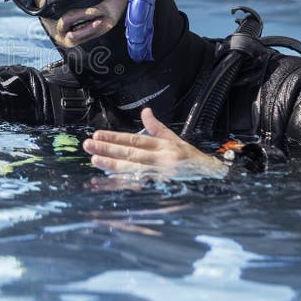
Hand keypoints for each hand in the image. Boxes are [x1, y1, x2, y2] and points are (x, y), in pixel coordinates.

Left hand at [83, 107, 226, 179]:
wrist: (212, 179)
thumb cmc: (192, 160)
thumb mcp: (176, 140)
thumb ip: (157, 127)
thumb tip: (145, 111)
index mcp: (163, 146)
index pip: (134, 140)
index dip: (115, 138)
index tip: (98, 135)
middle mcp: (161, 160)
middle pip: (130, 154)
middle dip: (108, 149)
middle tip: (89, 145)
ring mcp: (161, 175)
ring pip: (132, 170)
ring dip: (112, 166)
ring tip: (95, 160)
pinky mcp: (161, 188)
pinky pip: (139, 186)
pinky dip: (124, 185)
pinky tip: (110, 183)